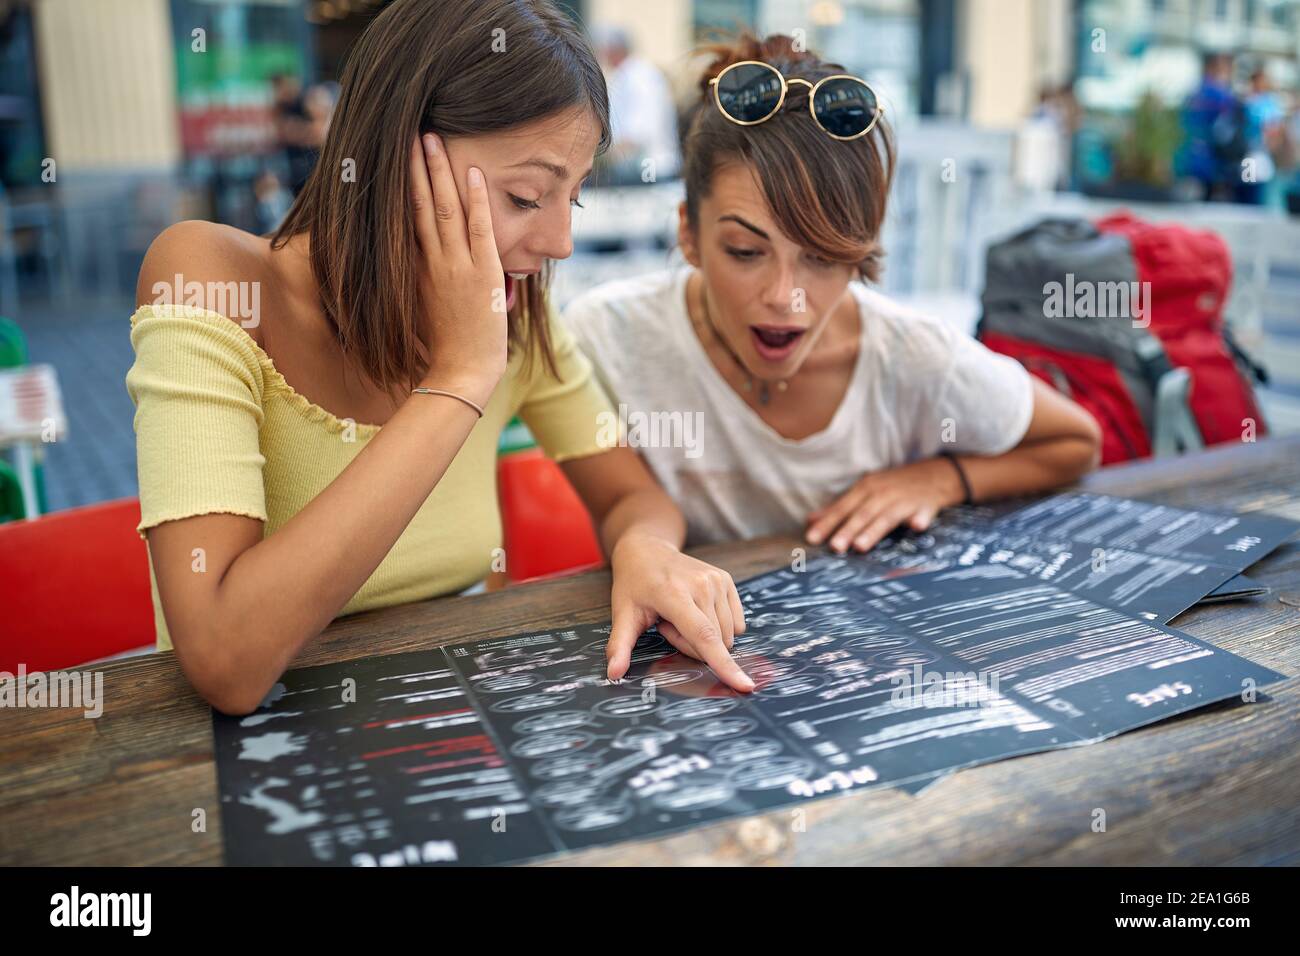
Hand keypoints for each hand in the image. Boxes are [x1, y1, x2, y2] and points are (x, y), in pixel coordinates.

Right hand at [409, 134, 506, 408]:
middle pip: (419, 205)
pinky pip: (479, 229)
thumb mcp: (421, 306)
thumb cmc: (443, 346)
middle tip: (409, 131)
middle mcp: (432, 262)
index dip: (401, 186)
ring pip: (445, 209)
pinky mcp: (483, 273)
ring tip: (431, 139)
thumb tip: (413, 260)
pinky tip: (474, 173)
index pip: (405, 218)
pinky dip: (477, 200)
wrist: (460, 372)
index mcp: (415, 269)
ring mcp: (456, 266)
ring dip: (439, 172)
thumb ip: (418, 279)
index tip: (395, 157)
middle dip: (414, 167)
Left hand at [605, 533, 752, 692]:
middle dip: (691, 645)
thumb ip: (620, 646)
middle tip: (667, 625)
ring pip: (726, 635)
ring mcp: (717, 581)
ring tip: (680, 616)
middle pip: (713, 641)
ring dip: (705, 636)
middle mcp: (701, 585)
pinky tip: (696, 611)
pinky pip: (735, 623)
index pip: (704, 636)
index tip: (744, 685)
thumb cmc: (634, 585)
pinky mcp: (726, 580)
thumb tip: (613, 674)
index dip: (723, 664)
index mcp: (674, 594)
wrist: (647, 550)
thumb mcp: (622, 614)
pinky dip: (718, 626)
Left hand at [805, 457, 964, 553]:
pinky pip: (924, 514)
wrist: (934, 474)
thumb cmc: (893, 486)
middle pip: (863, 513)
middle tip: (834, 547)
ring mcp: (905, 499)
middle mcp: (883, 493)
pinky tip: (917, 526)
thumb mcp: (865, 491)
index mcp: (866, 489)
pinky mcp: (927, 505)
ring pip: (887, 516)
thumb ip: (839, 508)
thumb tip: (810, 521)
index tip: (811, 538)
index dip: (827, 523)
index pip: (843, 508)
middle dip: (847, 530)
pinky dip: (920, 519)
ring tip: (861, 546)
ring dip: (874, 530)